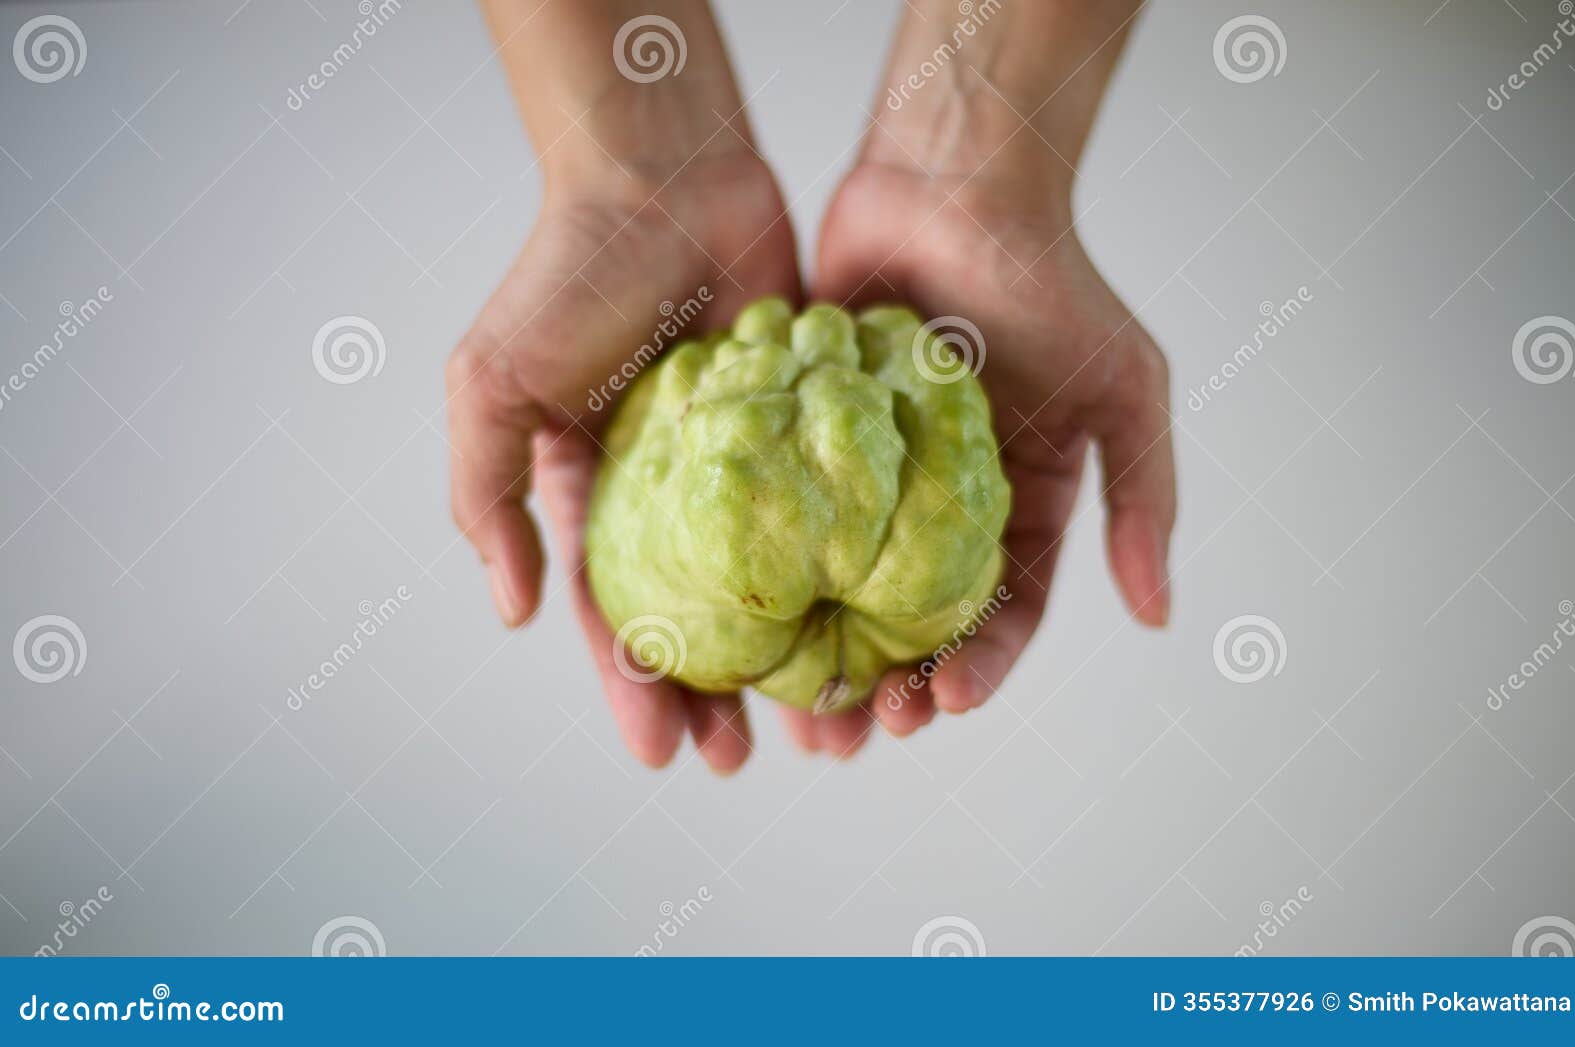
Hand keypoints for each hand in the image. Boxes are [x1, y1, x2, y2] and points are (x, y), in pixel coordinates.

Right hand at [451, 2, 801, 773]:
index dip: (636, 690)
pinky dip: (857, 577)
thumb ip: (486, 498)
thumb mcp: (492, 386)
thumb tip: (514, 613)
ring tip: (830, 724)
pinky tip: (883, 632)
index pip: (618, 617)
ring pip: (784, 586)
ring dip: (799, 659)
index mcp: (597, 497)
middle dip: (723, 699)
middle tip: (751, 763)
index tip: (664, 755)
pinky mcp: (812, 428)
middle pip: (708, 621)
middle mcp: (678, 495)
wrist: (668, 172)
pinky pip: (840, 516)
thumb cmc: (569, 275)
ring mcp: (750, 466)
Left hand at [794, 0, 1172, 751]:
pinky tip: (743, 626)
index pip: (1001, 614)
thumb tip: (1158, 614)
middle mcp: (940, 506)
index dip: (976, 669)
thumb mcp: (1123, 391)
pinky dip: (768, 577)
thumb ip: (1142, 500)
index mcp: (1018, 508)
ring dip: (824, 657)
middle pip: (911, 624)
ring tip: (799, 713)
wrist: (950, 186)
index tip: (943, 706)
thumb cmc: (1045, 281)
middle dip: (891, 686)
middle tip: (858, 732)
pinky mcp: (807, 444)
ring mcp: (869, 479)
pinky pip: (784, 523)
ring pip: (839, 592)